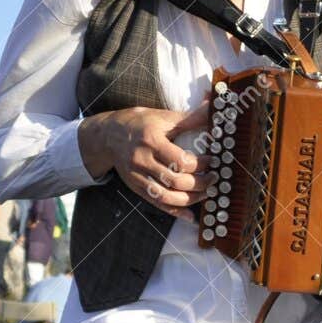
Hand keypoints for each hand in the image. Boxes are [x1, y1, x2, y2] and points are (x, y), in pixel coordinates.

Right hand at [80, 103, 209, 210]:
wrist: (107, 136)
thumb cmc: (138, 123)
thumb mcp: (162, 117)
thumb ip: (190, 117)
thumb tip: (212, 106)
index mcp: (151, 141)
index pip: (181, 160)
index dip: (201, 164)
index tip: (214, 160)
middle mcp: (142, 161)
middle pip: (175, 181)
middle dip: (200, 183)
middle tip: (214, 178)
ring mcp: (137, 177)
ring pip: (167, 197)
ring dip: (191, 199)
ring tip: (206, 194)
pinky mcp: (135, 188)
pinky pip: (157, 204)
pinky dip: (175, 212)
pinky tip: (190, 217)